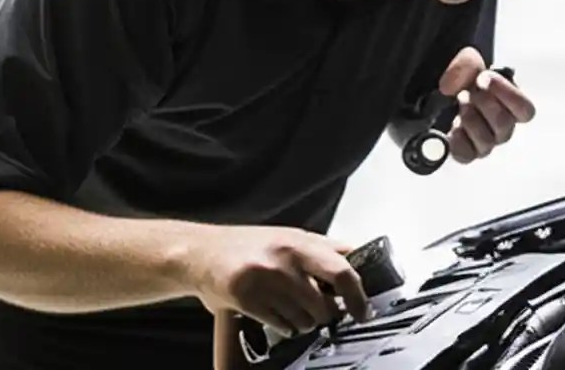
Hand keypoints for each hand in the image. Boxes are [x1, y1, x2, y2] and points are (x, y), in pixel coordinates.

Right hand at [178, 225, 369, 339]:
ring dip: (306, 322)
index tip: (363, 309)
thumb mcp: (289, 238)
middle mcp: (285, 259)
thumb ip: (322, 251)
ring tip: (295, 309)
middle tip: (326, 313)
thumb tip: (357, 265)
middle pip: (325, 302)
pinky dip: (287, 326)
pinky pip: (283, 325)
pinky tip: (278, 314)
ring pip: (305, 319)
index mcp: (300, 242)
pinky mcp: (247, 300)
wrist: (201, 253)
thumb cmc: (248, 245)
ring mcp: (265, 280)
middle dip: (329, 314)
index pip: (343, 270)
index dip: (358, 294)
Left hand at [438, 47, 535, 163]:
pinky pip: (466, 154)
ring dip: (469, 118)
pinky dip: (457, 138)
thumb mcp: (468, 61)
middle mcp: (503, 128)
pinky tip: (452, 124)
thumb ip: (466, 64)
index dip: (507, 94)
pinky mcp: (466, 153)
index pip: (525, 111)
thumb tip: (451, 86)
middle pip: (504, 124)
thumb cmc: (465, 78)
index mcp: (513, 106)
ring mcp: (486, 143)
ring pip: (486, 140)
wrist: (440, 94)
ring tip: (459, 103)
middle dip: (483, 103)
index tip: (485, 78)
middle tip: (468, 90)